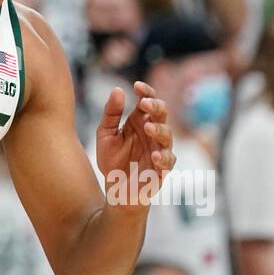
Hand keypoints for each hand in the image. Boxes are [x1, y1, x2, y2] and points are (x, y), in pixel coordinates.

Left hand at [95, 81, 174, 206]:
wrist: (115, 188)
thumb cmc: (112, 160)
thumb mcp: (104, 134)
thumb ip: (111, 113)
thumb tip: (117, 89)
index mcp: (139, 121)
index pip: (148, 101)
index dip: (146, 92)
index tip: (137, 86)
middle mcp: (152, 133)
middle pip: (162, 114)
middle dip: (155, 106)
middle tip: (144, 104)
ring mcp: (159, 149)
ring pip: (167, 135)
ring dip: (159, 130)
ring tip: (148, 127)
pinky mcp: (162, 169)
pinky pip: (168, 162)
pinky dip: (163, 157)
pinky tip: (154, 155)